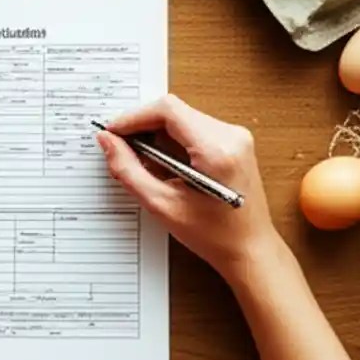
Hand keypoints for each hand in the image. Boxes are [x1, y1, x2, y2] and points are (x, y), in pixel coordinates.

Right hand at [95, 94, 279, 281]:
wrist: (250, 249)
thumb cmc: (216, 235)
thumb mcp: (163, 205)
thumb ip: (129, 170)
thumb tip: (108, 143)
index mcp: (217, 150)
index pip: (168, 110)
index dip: (134, 117)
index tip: (114, 132)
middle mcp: (231, 136)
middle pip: (174, 111)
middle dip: (143, 126)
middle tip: (123, 149)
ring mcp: (236, 137)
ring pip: (182, 117)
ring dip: (157, 134)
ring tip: (146, 163)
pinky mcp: (234, 142)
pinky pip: (194, 127)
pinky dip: (172, 140)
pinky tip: (165, 164)